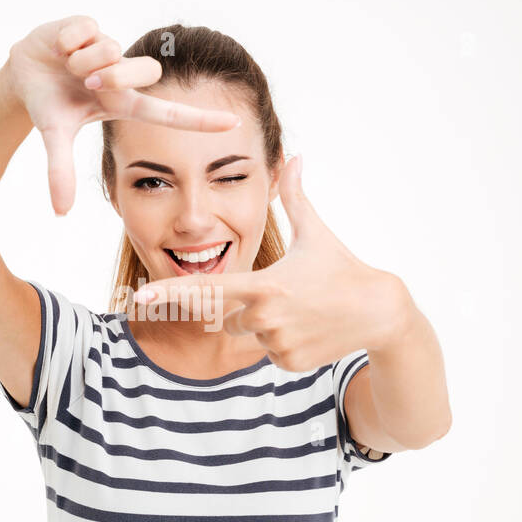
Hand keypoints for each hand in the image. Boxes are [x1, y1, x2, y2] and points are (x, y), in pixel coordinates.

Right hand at [4, 15, 241, 215]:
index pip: (170, 114)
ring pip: (110, 50)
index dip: (201, 120)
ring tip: (66, 66)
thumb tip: (60, 212)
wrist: (23, 73)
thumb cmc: (50, 104)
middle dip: (113, 76)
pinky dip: (66, 42)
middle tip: (86, 83)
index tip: (234, 124)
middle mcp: (123, 74)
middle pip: (146, 70)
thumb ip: (60, 171)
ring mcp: (109, 48)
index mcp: (124, 103)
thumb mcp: (55, 134)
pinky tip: (59, 48)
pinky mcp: (91, 25)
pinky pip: (86, 30)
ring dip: (81, 61)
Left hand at [132, 154, 414, 371]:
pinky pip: (269, 354)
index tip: (142, 296)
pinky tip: (310, 329)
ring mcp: (276, 344)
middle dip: (248, 307)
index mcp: (264, 286)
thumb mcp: (315, 232)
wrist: (379, 311)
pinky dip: (284, 344)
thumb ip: (295, 197)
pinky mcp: (288, 364)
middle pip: (228, 318)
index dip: (171, 293)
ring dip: (266, 326)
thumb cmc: (342, 267)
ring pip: (250, 337)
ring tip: (301, 311)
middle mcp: (265, 318)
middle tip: (285, 296)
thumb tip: (296, 157)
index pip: (206, 291)